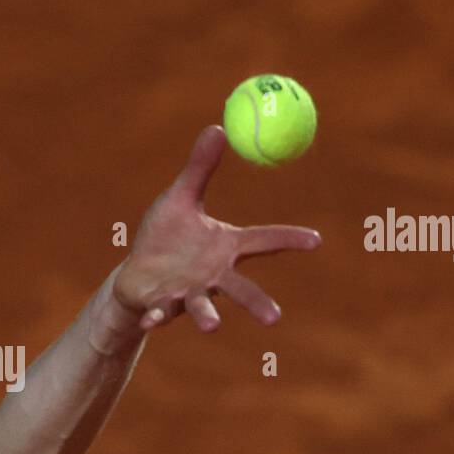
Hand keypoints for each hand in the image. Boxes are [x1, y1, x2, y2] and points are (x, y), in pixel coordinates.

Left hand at [113, 124, 321, 332]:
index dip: (288, 239)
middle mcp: (212, 275)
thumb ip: (199, 168)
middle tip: (275, 318)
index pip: (262, 241)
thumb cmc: (164, 237)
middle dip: (257, 303)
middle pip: (241, 288)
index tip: (316, 240)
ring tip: (213, 326)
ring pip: (203, 307)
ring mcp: (188, 293)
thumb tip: (218, 126)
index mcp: (224, 248)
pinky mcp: (161, 304)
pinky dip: (157, 316)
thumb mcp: (180, 198)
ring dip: (208, 316)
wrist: (136, 274)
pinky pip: (161, 312)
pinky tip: (152, 319)